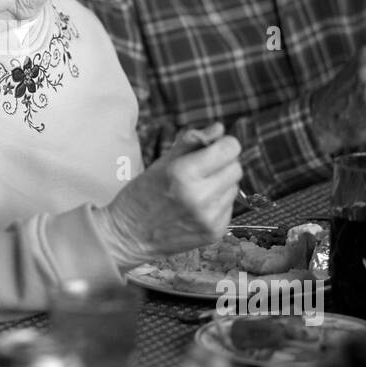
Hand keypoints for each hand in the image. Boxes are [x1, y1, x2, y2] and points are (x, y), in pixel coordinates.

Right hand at [102, 122, 242, 264]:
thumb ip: (191, 142)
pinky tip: (197, 207)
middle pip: (236, 168)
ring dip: (221, 184)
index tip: (214, 147)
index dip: (224, 144)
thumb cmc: (141, 196)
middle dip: (223, 164)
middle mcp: (200, 197)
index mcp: (184, 173)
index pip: (229, 149)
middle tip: (203, 169)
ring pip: (234, 187)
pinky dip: (217, 203)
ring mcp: (209, 218)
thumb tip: (219, 128)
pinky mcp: (215, 233)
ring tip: (196, 190)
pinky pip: (229, 207)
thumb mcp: (161, 163)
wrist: (129, 238)